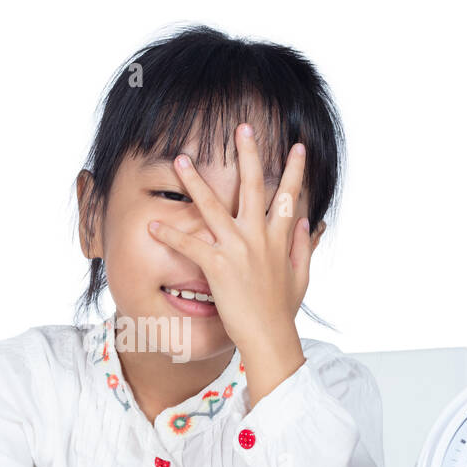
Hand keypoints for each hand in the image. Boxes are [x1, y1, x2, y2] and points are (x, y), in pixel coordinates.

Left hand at [146, 122, 316, 396]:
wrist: (270, 339)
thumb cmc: (281, 312)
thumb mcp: (301, 277)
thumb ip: (304, 246)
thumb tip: (312, 221)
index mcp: (280, 239)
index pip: (289, 196)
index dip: (295, 170)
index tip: (298, 146)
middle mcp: (259, 237)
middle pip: (254, 186)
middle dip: (248, 154)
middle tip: (242, 127)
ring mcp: (238, 249)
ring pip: (213, 207)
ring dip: (194, 181)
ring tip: (180, 159)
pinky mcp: (218, 266)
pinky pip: (190, 245)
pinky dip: (171, 234)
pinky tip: (153, 223)